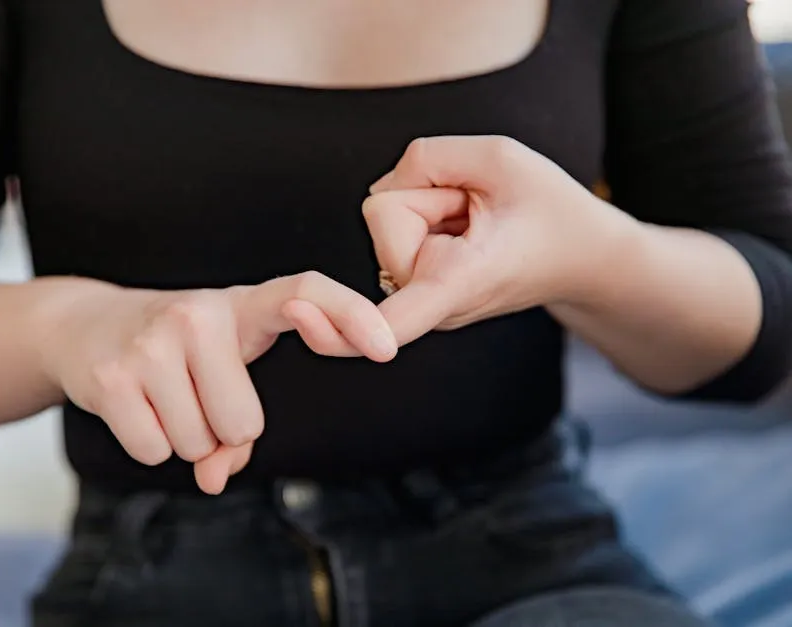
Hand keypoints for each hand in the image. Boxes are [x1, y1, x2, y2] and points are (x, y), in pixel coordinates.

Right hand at [39, 272, 397, 493]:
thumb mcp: (218, 368)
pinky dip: (147, 443)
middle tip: (193, 394)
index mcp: (241, 305)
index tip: (386, 348)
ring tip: (161, 393)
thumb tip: (216, 475)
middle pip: (244, 424)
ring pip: (198, 442)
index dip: (350, 316)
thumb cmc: (175, 351)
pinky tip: (134, 404)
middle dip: (220, 430)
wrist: (84, 325)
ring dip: (182, 437)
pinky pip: (155, 450)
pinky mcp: (114, 376)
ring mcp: (154, 341)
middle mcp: (200, 312)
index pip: (306, 291)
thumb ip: (237, 425)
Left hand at [364, 136, 632, 345]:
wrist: (581, 256)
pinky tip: (463, 228)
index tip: (306, 322)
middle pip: (384, 212)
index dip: (346, 326)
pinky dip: (428, 214)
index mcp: (456, 284)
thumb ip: (427, 157)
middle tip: (481, 209)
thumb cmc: (550, 211)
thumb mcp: (500, 157)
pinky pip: (396, 226)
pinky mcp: (413, 284)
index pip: (391, 321)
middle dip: (428, 192)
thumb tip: (382, 186)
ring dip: (432, 203)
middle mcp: (431, 304)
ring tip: (477, 220)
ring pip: (388, 216)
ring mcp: (420, 297)